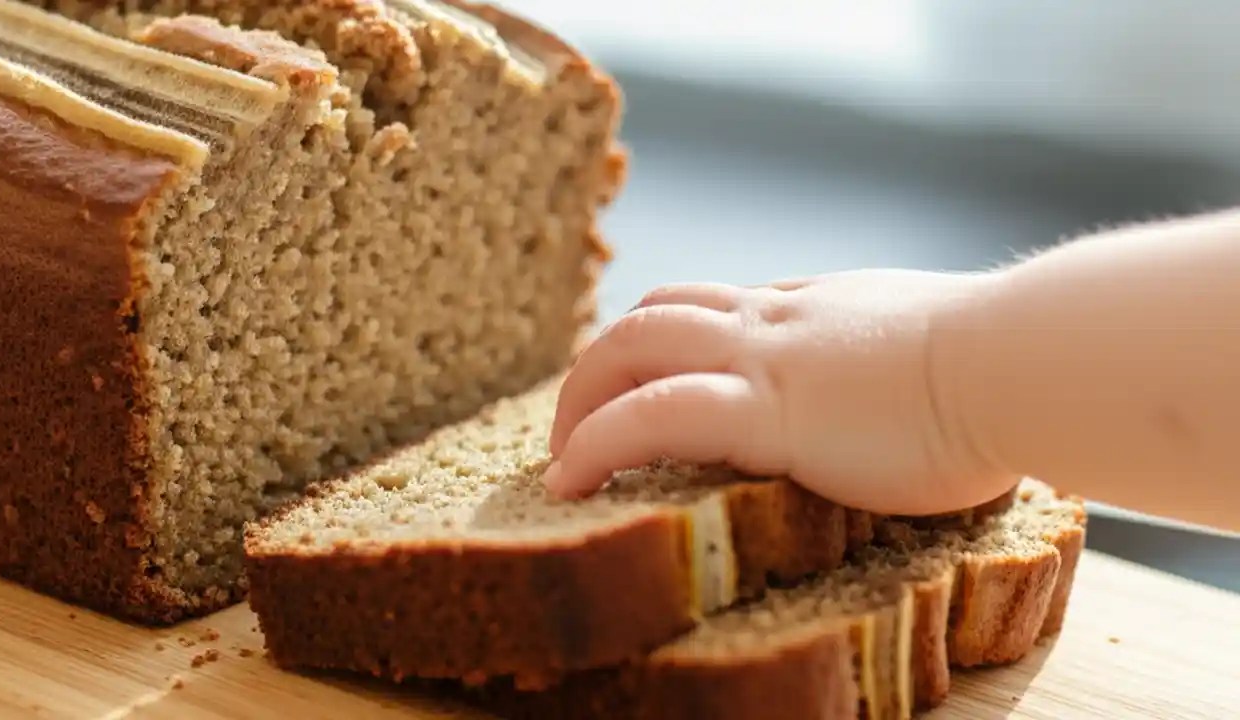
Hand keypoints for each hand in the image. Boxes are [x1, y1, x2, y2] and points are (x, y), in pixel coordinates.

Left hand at [541, 269, 1020, 515]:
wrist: (1026, 362)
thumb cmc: (1011, 369)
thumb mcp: (941, 350)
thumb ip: (904, 366)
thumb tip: (919, 395)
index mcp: (816, 310)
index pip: (716, 308)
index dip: (667, 343)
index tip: (645, 384)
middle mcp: (777, 321)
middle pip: (653, 314)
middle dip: (601, 364)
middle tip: (577, 423)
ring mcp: (766, 358)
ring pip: (632, 345)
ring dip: (581, 398)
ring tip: (561, 458)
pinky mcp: (767, 409)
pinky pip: (648, 415)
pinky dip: (596, 442)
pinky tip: (569, 480)